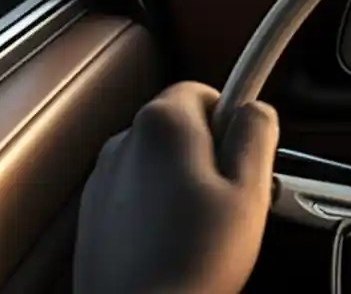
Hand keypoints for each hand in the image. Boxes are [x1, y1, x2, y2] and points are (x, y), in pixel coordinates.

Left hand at [74, 82, 278, 293]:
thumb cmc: (194, 261)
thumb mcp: (250, 189)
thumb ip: (257, 132)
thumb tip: (257, 107)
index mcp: (162, 124)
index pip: (205, 89)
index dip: (232, 121)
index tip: (244, 155)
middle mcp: (124, 142)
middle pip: (182, 126)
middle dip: (210, 153)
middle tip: (231, 197)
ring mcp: (103, 180)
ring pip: (160, 162)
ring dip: (184, 183)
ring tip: (203, 228)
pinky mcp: (93, 215)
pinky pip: (138, 194)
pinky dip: (158, 209)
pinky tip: (176, 242)